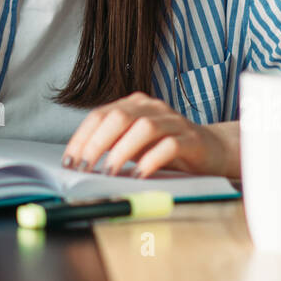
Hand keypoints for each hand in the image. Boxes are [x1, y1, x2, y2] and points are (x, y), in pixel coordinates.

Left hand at [61, 92, 225, 178]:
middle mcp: (152, 107)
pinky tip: (139, 175)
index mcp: (134, 105)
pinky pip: (169, 146)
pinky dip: (151, 161)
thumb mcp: (134, 145)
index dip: (82, 138)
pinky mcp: (191, 139)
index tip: (70, 160)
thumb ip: (112, 147)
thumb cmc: (166, 148)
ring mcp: (173, 121)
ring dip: (122, 151)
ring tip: (110, 173)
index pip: (100, 115)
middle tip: (85, 168)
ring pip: (143, 127)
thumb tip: (81, 163)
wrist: (210, 149)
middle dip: (97, 144)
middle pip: (119, 117)